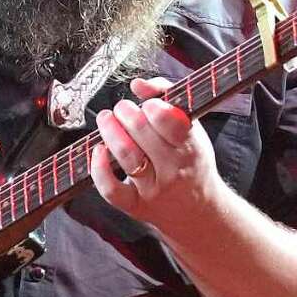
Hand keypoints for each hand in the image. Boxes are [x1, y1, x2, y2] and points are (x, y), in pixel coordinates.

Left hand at [90, 76, 228, 233]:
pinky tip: (98, 151)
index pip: (170, 122)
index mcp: (190, 147)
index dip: (153, 107)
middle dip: (126, 112)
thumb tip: (139, 84)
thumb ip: (168, 99)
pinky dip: (99, 169)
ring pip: (127, 157)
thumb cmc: (192, 164)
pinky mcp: (135, 206)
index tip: (148, 103)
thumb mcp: (192, 130)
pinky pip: (111, 190)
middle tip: (122, 108)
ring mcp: (153, 189)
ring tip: (107, 120)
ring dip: (110, 131)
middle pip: (142, 133)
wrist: (198, 211)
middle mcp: (172, 169)